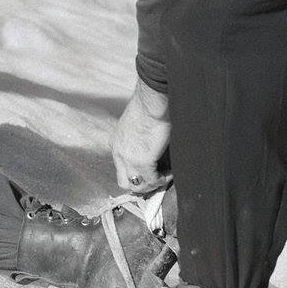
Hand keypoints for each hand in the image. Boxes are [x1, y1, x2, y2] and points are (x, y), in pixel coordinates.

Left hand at [111, 79, 171, 193]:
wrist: (152, 101)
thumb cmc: (150, 108)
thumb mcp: (138, 126)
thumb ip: (140, 142)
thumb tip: (154, 154)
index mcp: (116, 142)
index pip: (121, 168)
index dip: (137, 173)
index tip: (151, 171)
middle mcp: (117, 152)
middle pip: (124, 181)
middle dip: (141, 185)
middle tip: (157, 180)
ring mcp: (127, 158)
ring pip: (137, 186)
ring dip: (153, 184)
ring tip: (166, 175)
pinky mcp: (141, 161)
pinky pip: (152, 181)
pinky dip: (162, 180)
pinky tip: (170, 172)